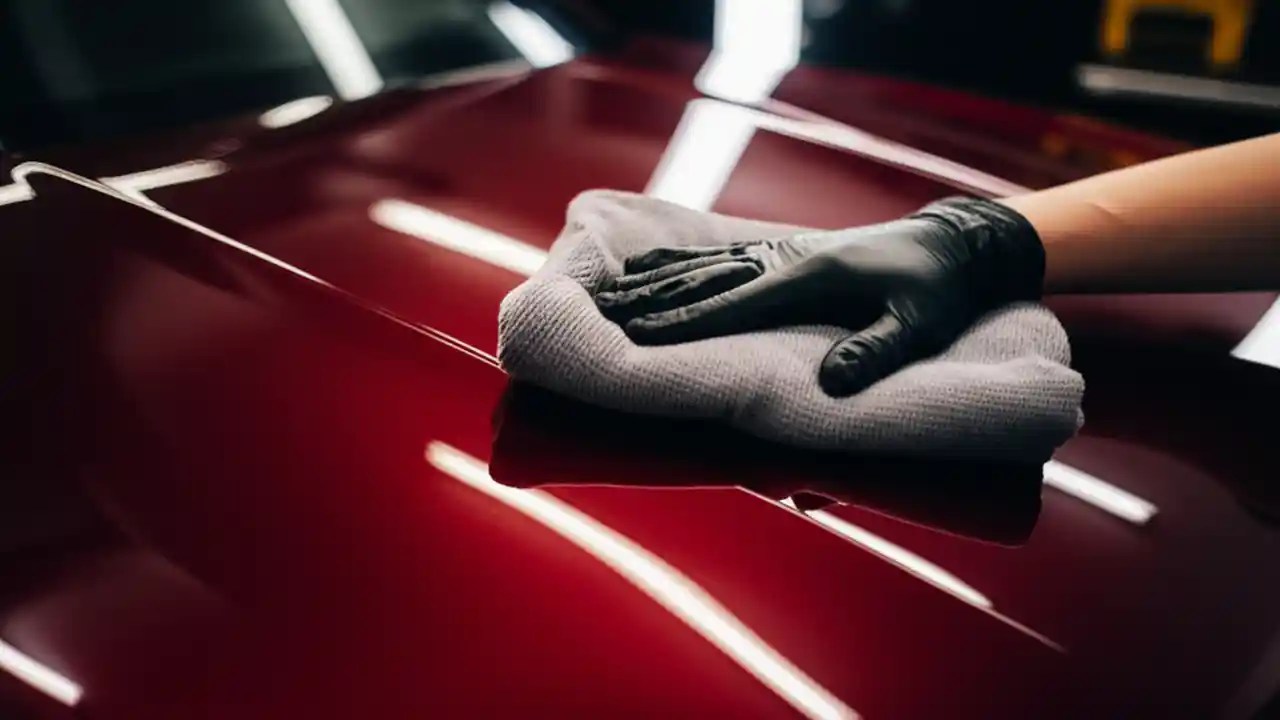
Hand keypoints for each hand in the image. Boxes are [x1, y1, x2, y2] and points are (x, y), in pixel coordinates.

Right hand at [595, 197, 1043, 395]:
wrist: (954, 244)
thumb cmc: (939, 293)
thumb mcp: (920, 326)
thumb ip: (876, 353)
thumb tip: (830, 384)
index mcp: (810, 279)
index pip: (733, 305)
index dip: (685, 323)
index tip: (638, 337)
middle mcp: (784, 260)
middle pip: (704, 281)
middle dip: (652, 301)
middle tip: (601, 316)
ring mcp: (781, 252)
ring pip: (704, 266)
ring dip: (655, 282)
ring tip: (609, 293)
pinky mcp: (783, 252)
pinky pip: (720, 256)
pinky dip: (679, 263)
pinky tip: (650, 266)